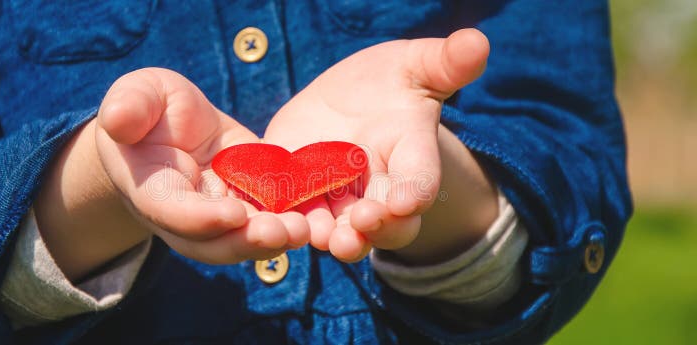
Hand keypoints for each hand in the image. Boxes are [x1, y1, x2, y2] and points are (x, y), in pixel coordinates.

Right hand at [93, 68, 311, 264]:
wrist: (169, 128)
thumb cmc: (148, 109)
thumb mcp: (136, 95)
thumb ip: (129, 106)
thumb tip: (117, 119)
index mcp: (151, 189)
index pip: (171, 212)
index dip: (200, 218)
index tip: (233, 215)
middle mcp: (185, 215)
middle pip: (212, 242)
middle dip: (246, 241)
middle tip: (283, 233)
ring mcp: (217, 215)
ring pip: (243, 239)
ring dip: (274, 240)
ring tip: (305, 230)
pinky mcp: (248, 205)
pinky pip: (268, 220)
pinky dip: (291, 223)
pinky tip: (318, 218)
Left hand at [263, 29, 491, 261]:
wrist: (347, 100)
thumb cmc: (391, 82)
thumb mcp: (417, 66)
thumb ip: (445, 63)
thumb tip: (477, 42)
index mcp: (410, 158)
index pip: (419, 181)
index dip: (414, 192)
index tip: (407, 201)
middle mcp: (376, 189)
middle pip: (383, 222)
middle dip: (376, 226)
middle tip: (363, 223)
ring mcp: (334, 196)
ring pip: (336, 228)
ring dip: (330, 235)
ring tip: (321, 237)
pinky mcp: (293, 191)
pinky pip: (286, 211)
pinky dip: (281, 219)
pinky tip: (268, 218)